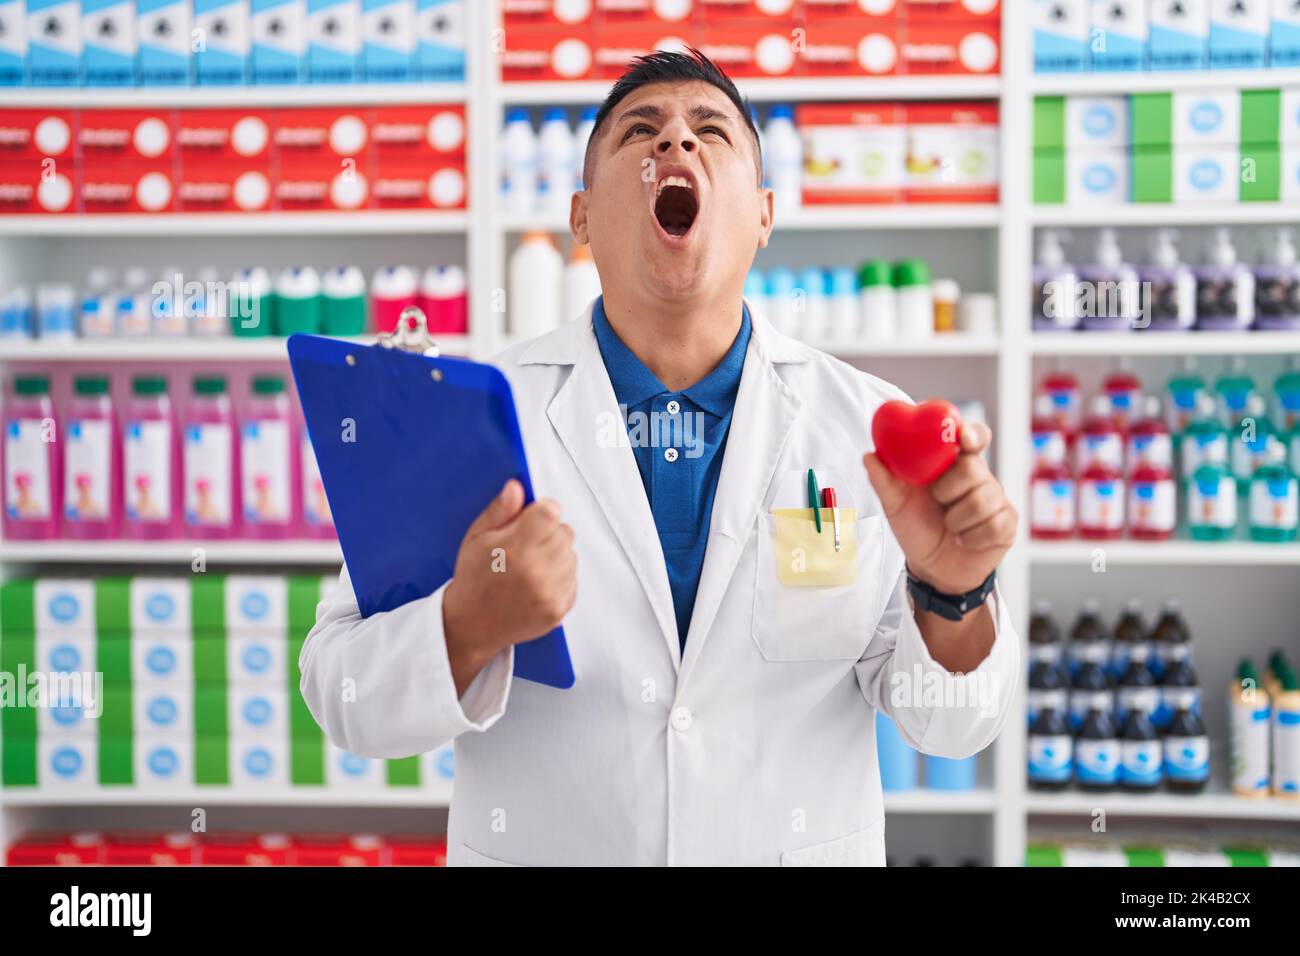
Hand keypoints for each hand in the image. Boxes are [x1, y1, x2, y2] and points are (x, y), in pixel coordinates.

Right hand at [442, 479, 576, 693]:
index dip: (541, 511)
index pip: (550, 512)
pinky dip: (560, 578)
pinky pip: (573, 579)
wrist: (472, 625)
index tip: (530, 519)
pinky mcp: (558, 610)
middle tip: (525, 547)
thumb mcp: (477, 538)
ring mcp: (549, 593)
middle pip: (564, 531)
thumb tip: (517, 487)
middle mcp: (535, 571)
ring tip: (529, 567)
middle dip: (548, 533)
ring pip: (571, 555)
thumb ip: (500, 510)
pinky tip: (536, 583)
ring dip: (556, 556)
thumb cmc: (473, 578)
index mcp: (514, 549)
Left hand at [863, 421, 1016, 594]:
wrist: (932, 568)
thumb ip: (884, 481)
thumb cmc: (917, 527)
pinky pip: (993, 526)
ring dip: (957, 520)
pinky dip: (971, 538)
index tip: (962, 438)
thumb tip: (869, 456)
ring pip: (982, 501)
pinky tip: (963, 540)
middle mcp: (979, 477)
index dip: (972, 434)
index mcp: (954, 464)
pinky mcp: (1006, 523)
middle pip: (973, 469)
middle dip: (949, 490)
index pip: (974, 437)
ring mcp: (996, 499)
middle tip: (938, 501)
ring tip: (949, 526)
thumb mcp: (895, 505)